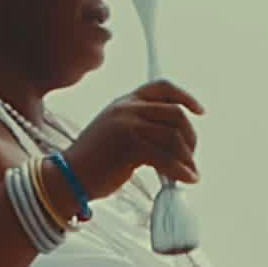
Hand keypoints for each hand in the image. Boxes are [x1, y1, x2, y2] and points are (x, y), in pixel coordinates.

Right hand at [67, 80, 202, 198]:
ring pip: (174, 137)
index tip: (199, 112)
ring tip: (189, 173)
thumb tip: (174, 141)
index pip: (163, 87)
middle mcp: (127, 108)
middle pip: (175, 114)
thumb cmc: (92, 162)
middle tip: (191, 157)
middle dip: (191, 137)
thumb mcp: (114, 132)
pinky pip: (166, 158)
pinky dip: (180, 171)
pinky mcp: (129, 146)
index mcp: (124, 102)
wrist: (68, 177)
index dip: (186, 97)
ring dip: (187, 158)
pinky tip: (185, 179)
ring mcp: (128, 125)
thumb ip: (140, 127)